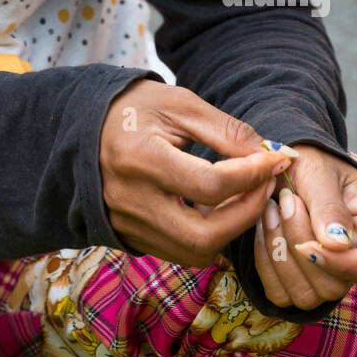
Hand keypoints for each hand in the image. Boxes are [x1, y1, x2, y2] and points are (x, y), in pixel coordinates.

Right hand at [99, 81, 290, 266]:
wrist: (81, 125)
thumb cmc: (133, 108)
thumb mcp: (179, 104)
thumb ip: (225, 131)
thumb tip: (270, 155)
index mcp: (140, 159)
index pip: (210, 185)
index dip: (252, 175)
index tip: (276, 159)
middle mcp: (131, 200)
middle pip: (203, 236)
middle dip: (247, 214)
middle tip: (265, 185)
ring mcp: (127, 224)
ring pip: (194, 252)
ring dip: (230, 228)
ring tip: (242, 194)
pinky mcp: (129, 235)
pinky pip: (178, 251)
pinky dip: (207, 234)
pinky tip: (215, 207)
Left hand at [253, 144, 356, 310]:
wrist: (288, 163)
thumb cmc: (310, 161)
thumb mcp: (319, 172)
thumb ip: (329, 207)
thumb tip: (336, 246)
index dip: (345, 266)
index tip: (309, 243)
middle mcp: (356, 258)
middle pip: (334, 288)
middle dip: (299, 247)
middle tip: (283, 201)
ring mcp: (328, 272)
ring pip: (305, 295)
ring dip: (278, 254)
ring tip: (270, 209)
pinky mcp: (299, 279)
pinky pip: (280, 293)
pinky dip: (264, 264)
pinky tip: (262, 229)